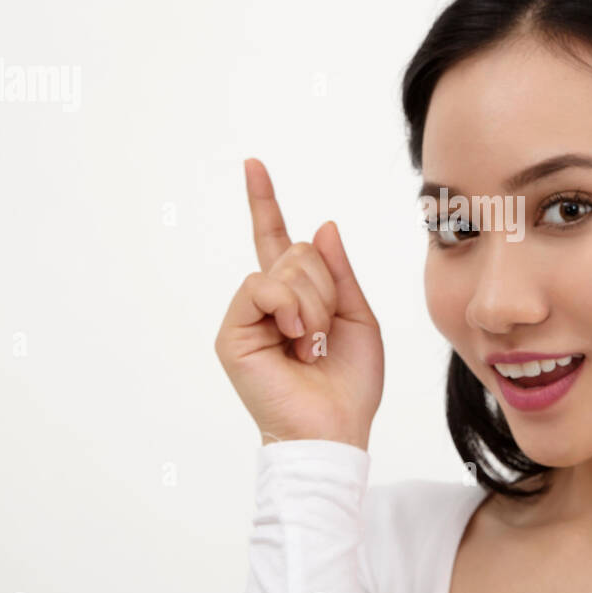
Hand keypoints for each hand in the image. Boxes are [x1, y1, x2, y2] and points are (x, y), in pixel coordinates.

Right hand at [213, 158, 383, 450]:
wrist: (335, 428)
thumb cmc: (349, 383)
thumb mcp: (358, 317)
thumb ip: (340, 272)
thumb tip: (323, 225)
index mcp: (295, 298)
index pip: (278, 240)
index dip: (265, 203)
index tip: (253, 164)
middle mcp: (267, 303)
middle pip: (299, 251)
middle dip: (326, 288)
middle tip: (325, 334)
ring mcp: (247, 316)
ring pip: (285, 267)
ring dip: (314, 304)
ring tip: (311, 344)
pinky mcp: (233, 333)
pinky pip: (262, 286)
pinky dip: (291, 308)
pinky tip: (297, 340)